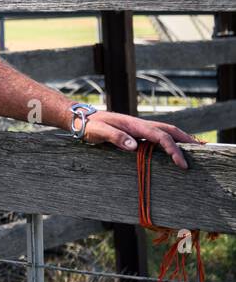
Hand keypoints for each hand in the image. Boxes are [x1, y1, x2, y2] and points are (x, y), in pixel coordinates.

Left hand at [77, 110, 202, 168]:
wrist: (80, 117)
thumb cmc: (88, 126)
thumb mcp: (98, 132)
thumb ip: (115, 137)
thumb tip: (135, 146)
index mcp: (133, 125)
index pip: (159, 136)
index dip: (172, 149)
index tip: (181, 163)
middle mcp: (139, 124)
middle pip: (168, 130)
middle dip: (185, 140)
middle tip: (201, 150)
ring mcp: (137, 127)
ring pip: (164, 130)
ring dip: (179, 138)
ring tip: (194, 147)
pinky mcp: (134, 131)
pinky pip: (155, 134)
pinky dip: (168, 139)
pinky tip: (170, 146)